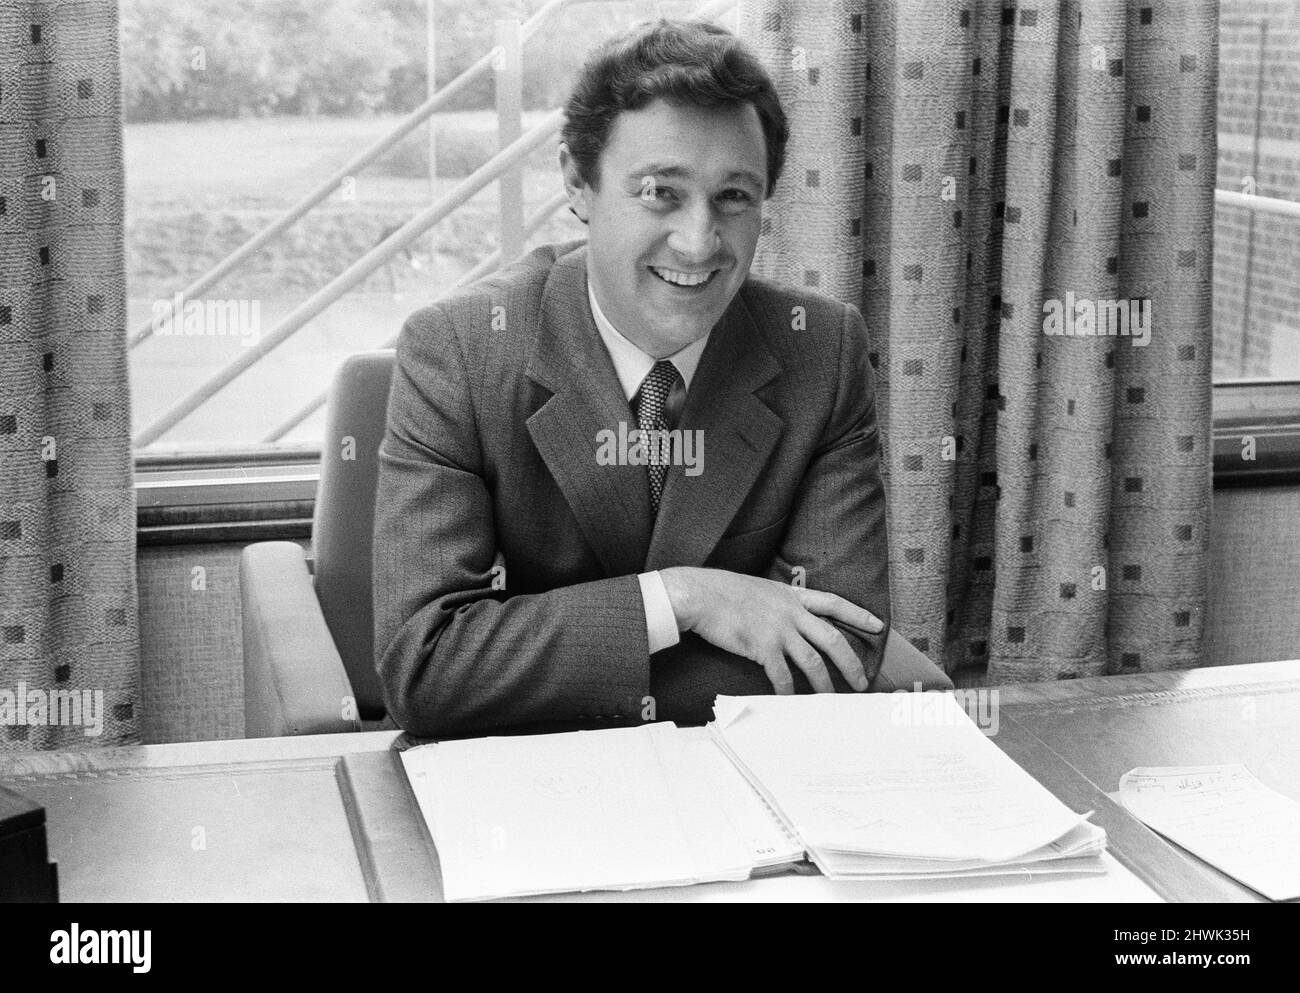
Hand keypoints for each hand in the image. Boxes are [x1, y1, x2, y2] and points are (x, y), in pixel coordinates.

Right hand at [658, 567, 883, 693]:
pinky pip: (782, 675)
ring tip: (831, 699)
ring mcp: (778, 629)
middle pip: (832, 639)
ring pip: (813, 661)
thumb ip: (778, 602)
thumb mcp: (760, 589)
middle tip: (862, 682)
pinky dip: (788, 691)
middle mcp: (791, 612)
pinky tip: (790, 700)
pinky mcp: (762, 646)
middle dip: (851, 663)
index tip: (879, 625)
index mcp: (792, 596)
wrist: (701, 594)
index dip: (858, 615)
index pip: (834, 603)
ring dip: (824, 683)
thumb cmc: (723, 591)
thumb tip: (786, 616)